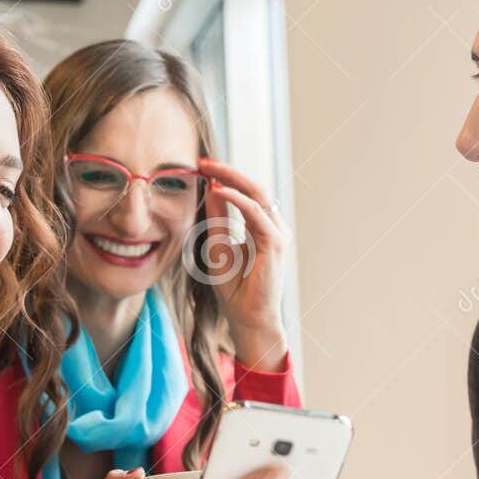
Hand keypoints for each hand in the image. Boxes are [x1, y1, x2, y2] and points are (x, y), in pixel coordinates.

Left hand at [197, 157, 289, 370]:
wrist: (246, 317)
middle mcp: (273, 227)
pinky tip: (220, 190)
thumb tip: (214, 188)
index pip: (245, 193)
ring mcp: (276, 234)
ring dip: (232, 178)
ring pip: (257, 194)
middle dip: (228, 171)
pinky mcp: (274, 243)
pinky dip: (238, 199)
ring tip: (209, 169)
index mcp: (261, 227)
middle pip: (253, 187)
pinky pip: (255, 213)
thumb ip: (218, 218)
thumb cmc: (234, 288)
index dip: (225, 177)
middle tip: (203, 161)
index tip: (201, 166)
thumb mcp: (217, 246)